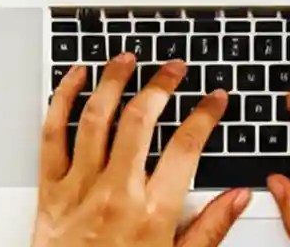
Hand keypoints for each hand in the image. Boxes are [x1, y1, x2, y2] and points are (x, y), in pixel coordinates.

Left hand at [33, 54, 250, 246]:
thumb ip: (210, 229)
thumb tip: (239, 198)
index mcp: (151, 213)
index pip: (186, 147)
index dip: (205, 115)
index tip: (215, 99)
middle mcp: (115, 194)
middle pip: (141, 121)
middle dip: (162, 85)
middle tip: (174, 68)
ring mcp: (80, 190)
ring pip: (96, 119)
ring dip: (114, 82)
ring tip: (128, 60)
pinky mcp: (50, 192)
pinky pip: (51, 136)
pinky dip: (61, 101)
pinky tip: (74, 79)